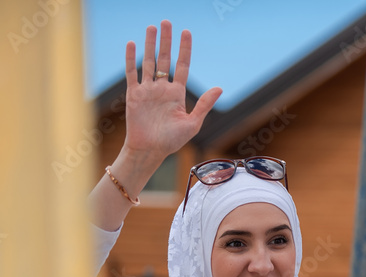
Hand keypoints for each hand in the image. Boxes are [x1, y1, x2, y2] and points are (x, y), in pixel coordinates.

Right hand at [122, 21, 221, 161]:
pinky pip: (132, 73)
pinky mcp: (134, 94)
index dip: (184, 49)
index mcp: (177, 94)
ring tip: (152, 27)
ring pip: (148, 62)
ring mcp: (147, 90)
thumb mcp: (193, 123)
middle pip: (165, 59)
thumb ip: (204, 104)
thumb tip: (219, 88)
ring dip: (150, 44)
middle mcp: (162, 88)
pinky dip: (131, 59)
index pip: (182, 66)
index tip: (186, 32)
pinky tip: (133, 44)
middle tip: (166, 22)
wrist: (150, 151)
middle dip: (166, 40)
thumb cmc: (172, 141)